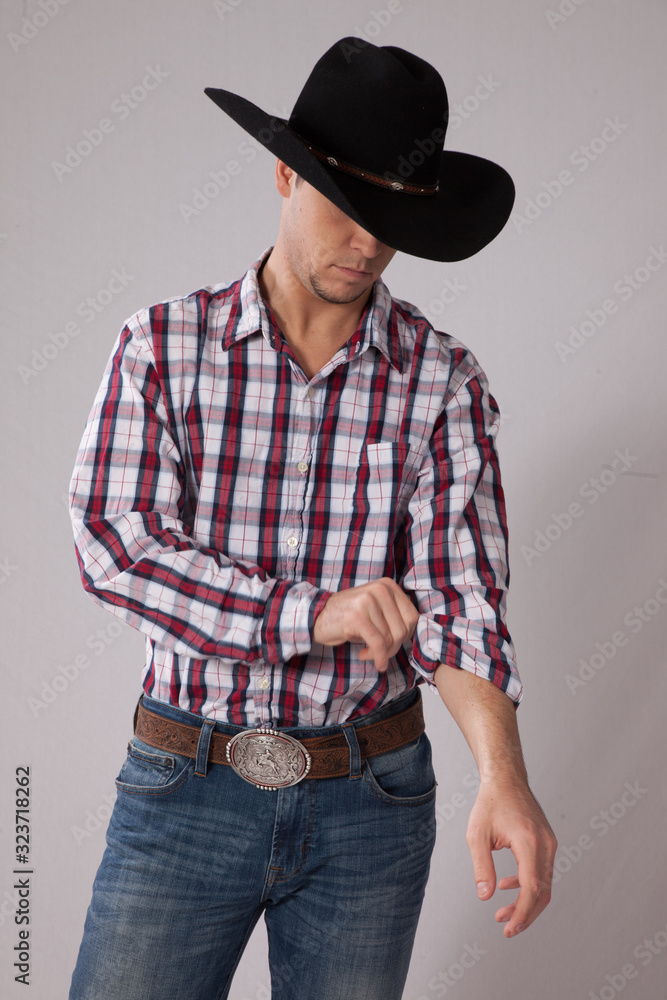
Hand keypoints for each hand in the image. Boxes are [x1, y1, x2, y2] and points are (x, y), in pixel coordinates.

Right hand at [312, 577, 418, 671]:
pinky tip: (365, 657)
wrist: (316, 616)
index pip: (412, 617)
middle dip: (392, 648)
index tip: (391, 643)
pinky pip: (377, 643)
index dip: (404, 636)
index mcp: (387, 585)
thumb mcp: (375, 610)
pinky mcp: (358, 617)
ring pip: (390, 639)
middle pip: (402, 630)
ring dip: (380, 653)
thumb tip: (411, 635)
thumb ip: (393, 616)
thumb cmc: (348, 617)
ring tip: (367, 653)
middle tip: (378, 653)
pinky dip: (377, 656)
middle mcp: (379, 589)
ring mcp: (368, 601)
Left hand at [466, 775, 556, 937]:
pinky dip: (527, 885)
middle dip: (525, 914)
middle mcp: (545, 845)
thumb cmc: (489, 803)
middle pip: (543, 892)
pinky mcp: (547, 842)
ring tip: (503, 914)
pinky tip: (507, 886)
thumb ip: (482, 866)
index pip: (531, 888)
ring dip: (526, 902)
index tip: (510, 929)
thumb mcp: (477, 835)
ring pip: (544, 884)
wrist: (505, 779)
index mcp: (529, 842)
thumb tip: (486, 896)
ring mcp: (549, 843)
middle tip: (506, 928)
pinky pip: (542, 871)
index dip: (522, 913)